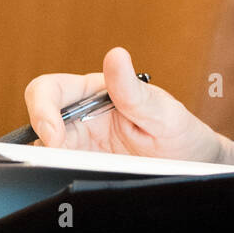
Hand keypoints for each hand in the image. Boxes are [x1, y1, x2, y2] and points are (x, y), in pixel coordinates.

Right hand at [23, 46, 233, 164]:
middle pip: (39, 120)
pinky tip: (77, 178)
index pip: (51, 89)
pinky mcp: (84, 166)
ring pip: (44, 149)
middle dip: (42, 139)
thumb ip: (134, 90)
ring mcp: (81, 143)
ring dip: (50, 160)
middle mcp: (83, 115)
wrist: (193, 166)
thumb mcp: (163, 113)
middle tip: (59, 156)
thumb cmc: (181, 132)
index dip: (42, 108)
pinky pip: (59, 169)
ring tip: (80, 169)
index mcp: (98, 91)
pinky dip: (58, 174)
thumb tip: (116, 55)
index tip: (55, 133)